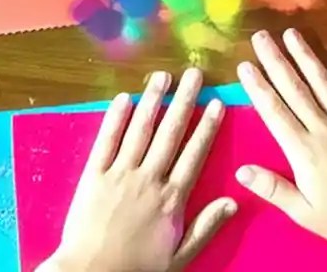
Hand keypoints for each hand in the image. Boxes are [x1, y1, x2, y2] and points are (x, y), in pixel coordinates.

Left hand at [40, 69, 237, 271]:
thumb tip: (233, 202)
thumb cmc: (137, 269)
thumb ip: (205, 226)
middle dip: (184, 101)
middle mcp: (148, 180)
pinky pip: (106, 141)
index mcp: (172, 199)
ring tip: (162, 76)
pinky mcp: (93, 176)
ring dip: (152, 100)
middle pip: (170, 134)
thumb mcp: (180, 256)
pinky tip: (124, 99)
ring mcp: (119, 175)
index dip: (207, 127)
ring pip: (140, 130)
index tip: (216, 103)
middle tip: (194, 74)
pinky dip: (115, 119)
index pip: (194, 154)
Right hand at [235, 29, 326, 256]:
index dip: (258, 87)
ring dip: (306, 56)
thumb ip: (273, 189)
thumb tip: (241, 170)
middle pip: (295, 88)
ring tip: (291, 34)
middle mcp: (324, 127)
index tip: (244, 65)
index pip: (274, 111)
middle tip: (261, 36)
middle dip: (275, 60)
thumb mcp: (305, 213)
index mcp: (304, 150)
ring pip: (323, 82)